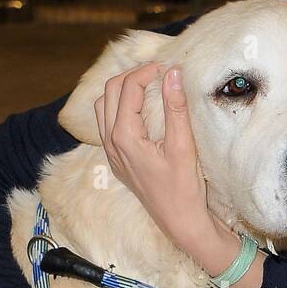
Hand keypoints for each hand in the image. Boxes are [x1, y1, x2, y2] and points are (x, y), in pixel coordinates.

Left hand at [95, 62, 219, 264]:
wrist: (179, 221)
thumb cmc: (183, 188)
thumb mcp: (183, 146)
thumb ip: (175, 107)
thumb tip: (173, 73)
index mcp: (125, 137)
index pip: (128, 89)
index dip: (146, 72)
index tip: (167, 66)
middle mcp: (111, 143)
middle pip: (109, 93)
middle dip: (131, 76)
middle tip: (156, 71)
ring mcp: (111, 153)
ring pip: (103, 107)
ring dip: (120, 90)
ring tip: (145, 84)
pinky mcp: (117, 159)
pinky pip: (106, 124)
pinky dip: (117, 107)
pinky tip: (137, 108)